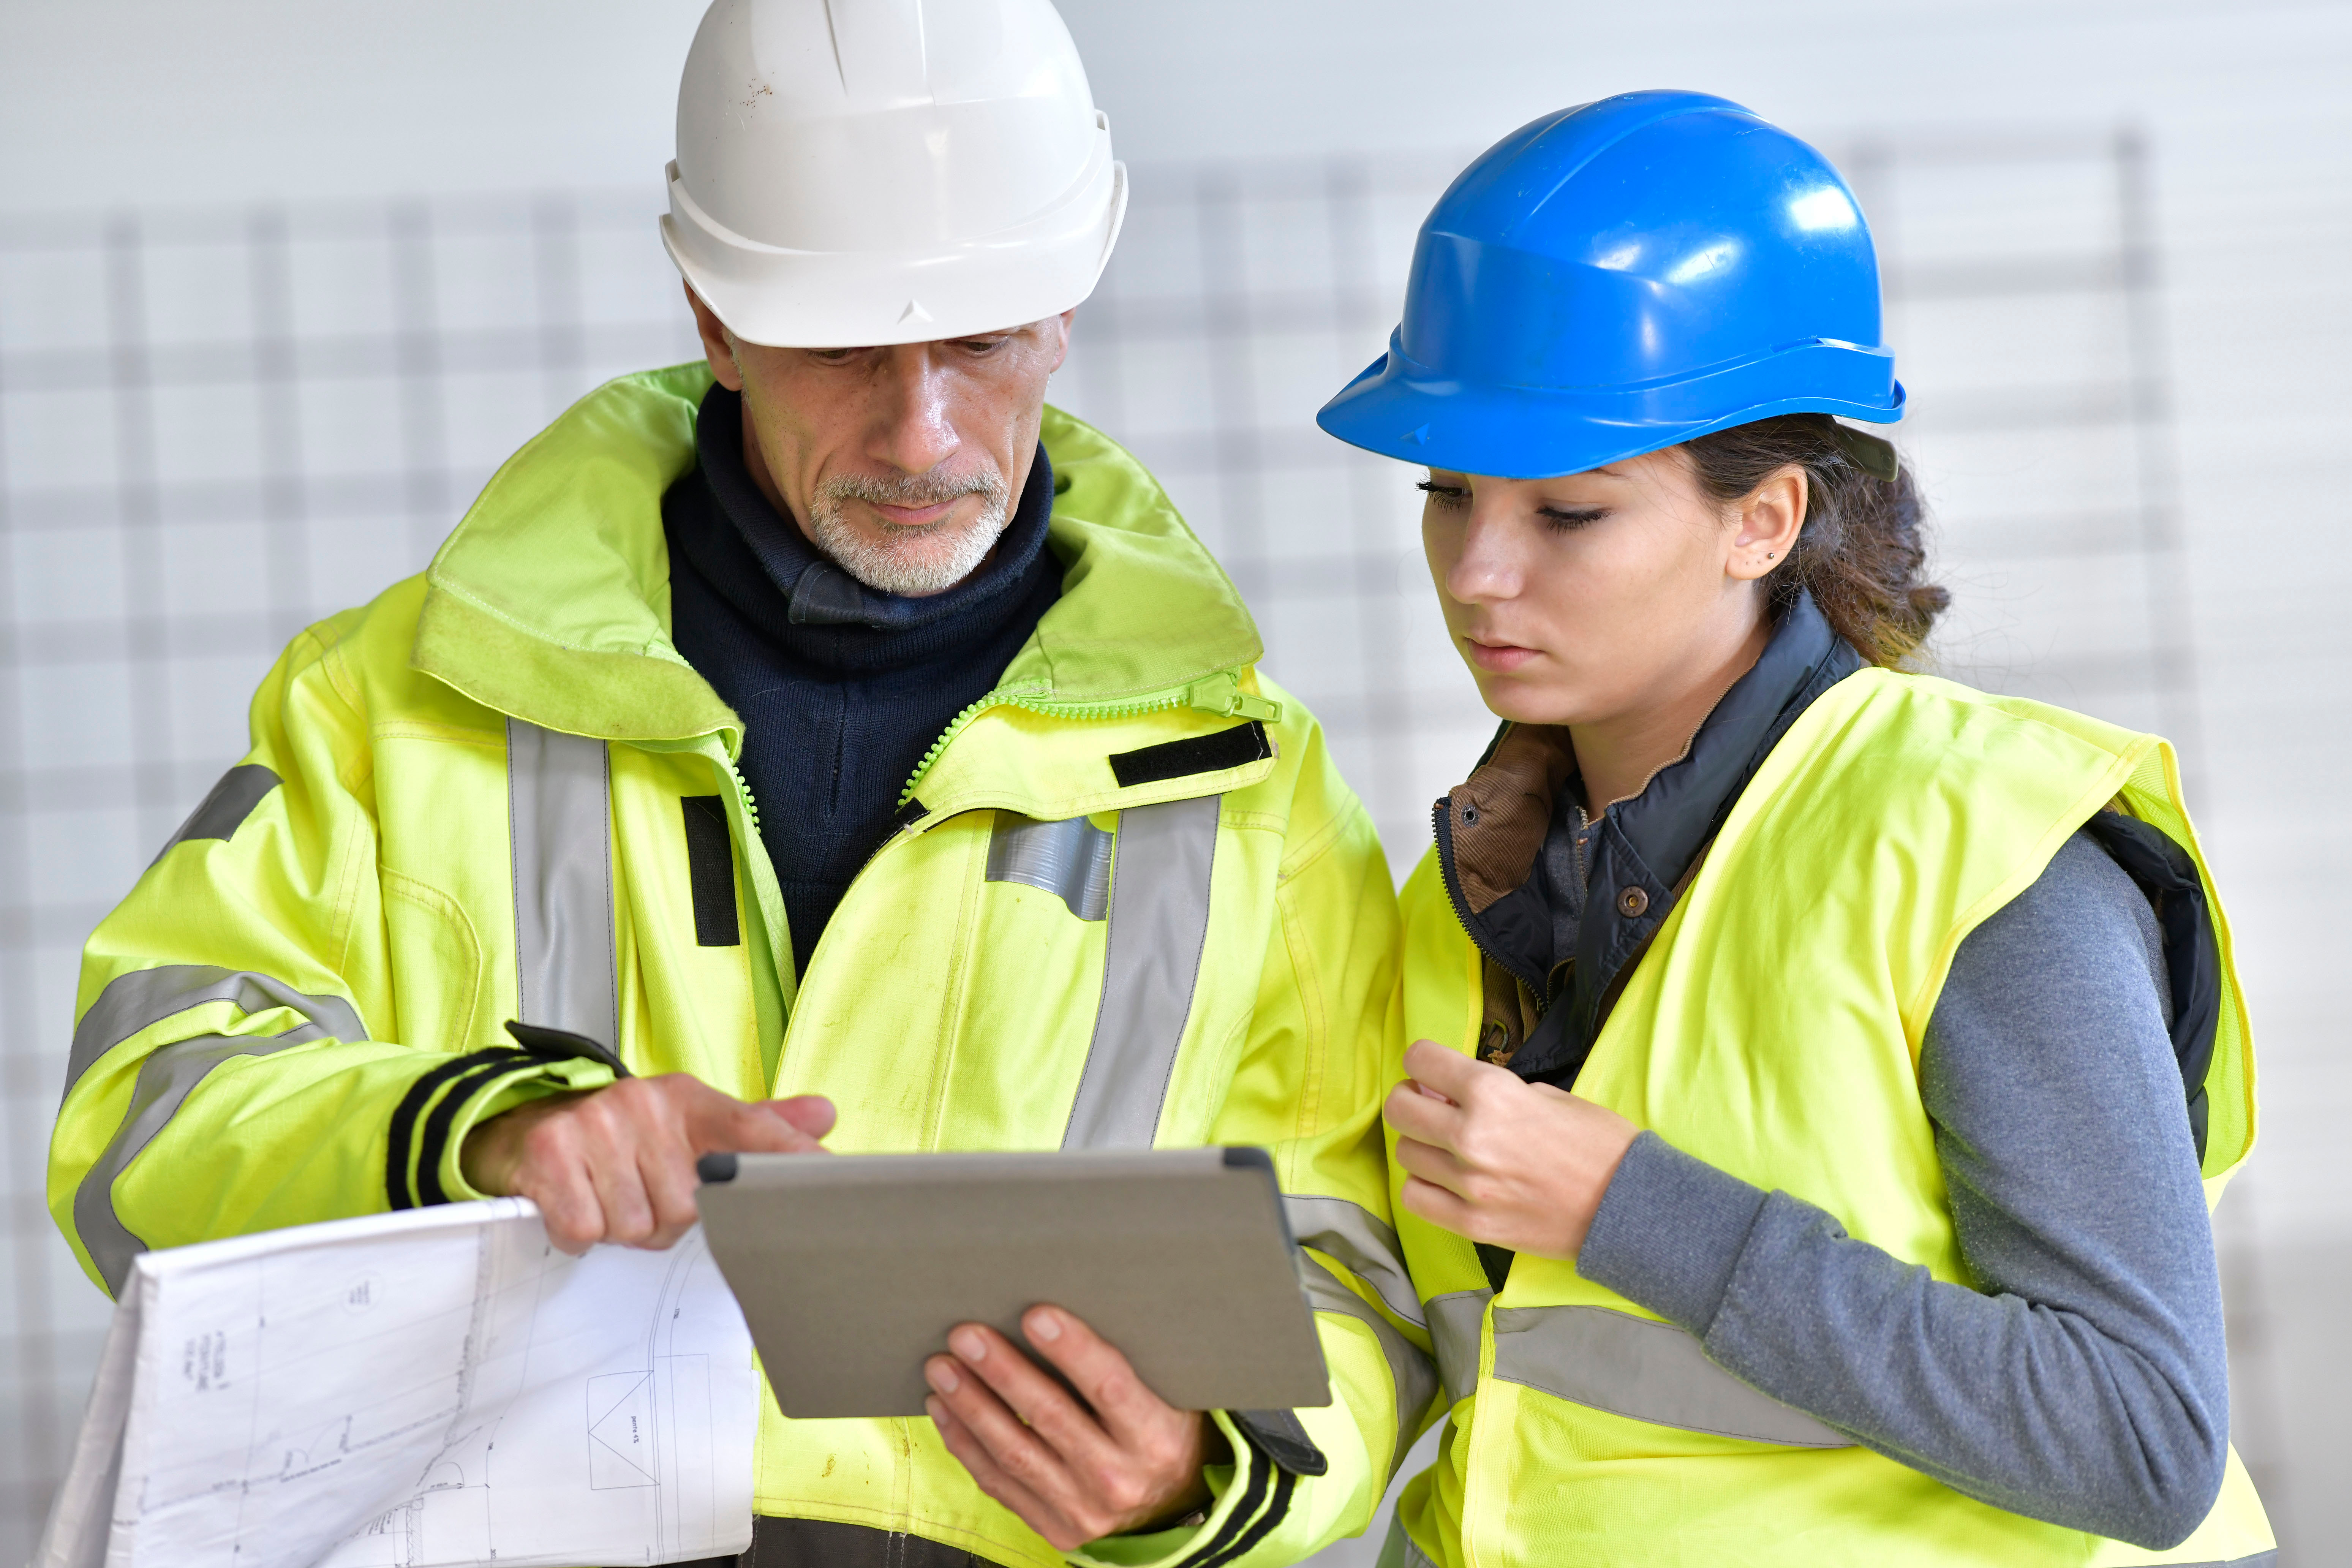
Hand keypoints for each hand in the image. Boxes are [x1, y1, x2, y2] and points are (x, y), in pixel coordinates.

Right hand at [460, 1074, 835, 1252]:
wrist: (528, 1124)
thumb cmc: (625, 1137)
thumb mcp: (690, 1125)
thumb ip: (759, 1127)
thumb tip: (825, 1115)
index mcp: (689, 1099)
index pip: (752, 1128)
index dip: (789, 1155)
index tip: (827, 1174)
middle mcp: (646, 1104)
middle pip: (686, 1209)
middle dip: (663, 1219)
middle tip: (640, 1194)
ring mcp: (597, 1125)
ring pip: (636, 1226)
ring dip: (621, 1227)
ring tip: (608, 1196)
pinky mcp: (551, 1153)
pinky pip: (585, 1228)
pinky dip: (579, 1232)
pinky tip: (576, 1204)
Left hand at [925, 1307, 1226, 1549]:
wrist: (1171, 1507)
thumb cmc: (1162, 1431)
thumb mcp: (1169, 1396)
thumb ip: (1127, 1364)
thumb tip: (1059, 1310)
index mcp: (1156, 1438)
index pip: (1109, 1386)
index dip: (1071, 1350)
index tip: (1035, 1314)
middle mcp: (1119, 1478)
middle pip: (1049, 1416)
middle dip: (1001, 1371)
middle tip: (966, 1334)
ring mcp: (1083, 1509)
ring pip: (1014, 1451)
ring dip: (971, 1404)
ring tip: (942, 1367)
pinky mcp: (1055, 1527)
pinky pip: (999, 1482)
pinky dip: (965, 1444)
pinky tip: (943, 1409)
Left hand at [1384, 1038, 1637, 1258]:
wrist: (1630, 1205)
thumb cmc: (1598, 1143)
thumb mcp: (1549, 1095)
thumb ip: (1496, 1090)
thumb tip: (1451, 1092)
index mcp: (1492, 1093)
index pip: (1420, 1060)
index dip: (1424, 1062)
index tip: (1432, 1071)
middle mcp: (1471, 1136)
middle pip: (1399, 1108)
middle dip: (1412, 1100)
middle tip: (1433, 1107)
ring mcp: (1469, 1185)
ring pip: (1405, 1153)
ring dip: (1422, 1144)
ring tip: (1448, 1147)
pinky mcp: (1472, 1224)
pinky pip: (1416, 1198)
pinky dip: (1424, 1185)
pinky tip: (1446, 1181)